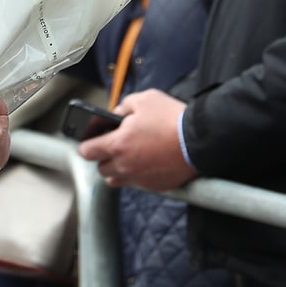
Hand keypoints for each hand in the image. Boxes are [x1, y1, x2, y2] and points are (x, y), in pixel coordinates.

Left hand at [76, 88, 195, 190]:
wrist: (199, 140)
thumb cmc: (172, 118)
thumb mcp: (144, 100)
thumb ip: (122, 107)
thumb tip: (115, 115)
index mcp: (118, 144)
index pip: (87, 151)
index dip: (86, 145)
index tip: (88, 142)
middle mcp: (125, 166)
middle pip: (101, 169)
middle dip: (104, 157)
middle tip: (114, 145)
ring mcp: (140, 178)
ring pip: (116, 179)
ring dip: (118, 169)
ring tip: (129, 156)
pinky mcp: (155, 186)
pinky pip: (137, 183)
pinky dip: (137, 175)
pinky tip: (147, 162)